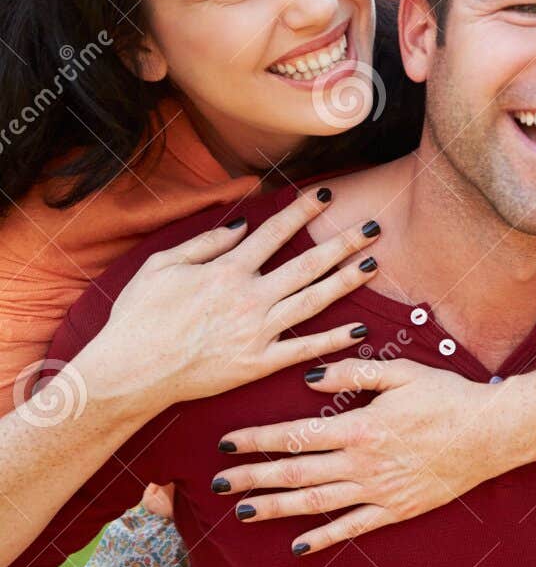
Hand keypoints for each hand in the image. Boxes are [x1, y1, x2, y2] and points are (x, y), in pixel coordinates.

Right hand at [74, 189, 379, 411]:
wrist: (130, 371)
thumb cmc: (138, 317)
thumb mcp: (161, 267)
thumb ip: (204, 243)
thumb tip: (241, 226)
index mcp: (227, 271)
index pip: (274, 233)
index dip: (302, 211)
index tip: (327, 195)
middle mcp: (250, 297)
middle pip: (307, 264)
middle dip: (343, 243)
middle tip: (374, 227)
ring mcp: (258, 331)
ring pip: (313, 301)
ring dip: (347, 282)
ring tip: (374, 265)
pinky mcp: (259, 363)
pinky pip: (304, 349)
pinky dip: (333, 340)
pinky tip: (359, 329)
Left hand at [210, 358, 503, 553]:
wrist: (491, 432)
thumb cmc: (447, 396)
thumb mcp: (402, 372)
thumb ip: (354, 372)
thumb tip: (309, 379)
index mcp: (360, 427)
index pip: (295, 435)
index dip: (258, 440)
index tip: (226, 442)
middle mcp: (362, 463)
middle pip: (296, 473)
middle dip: (252, 477)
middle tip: (217, 482)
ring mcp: (379, 490)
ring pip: (316, 503)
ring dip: (276, 508)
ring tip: (243, 512)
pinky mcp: (397, 509)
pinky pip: (353, 527)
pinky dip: (324, 538)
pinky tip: (298, 545)